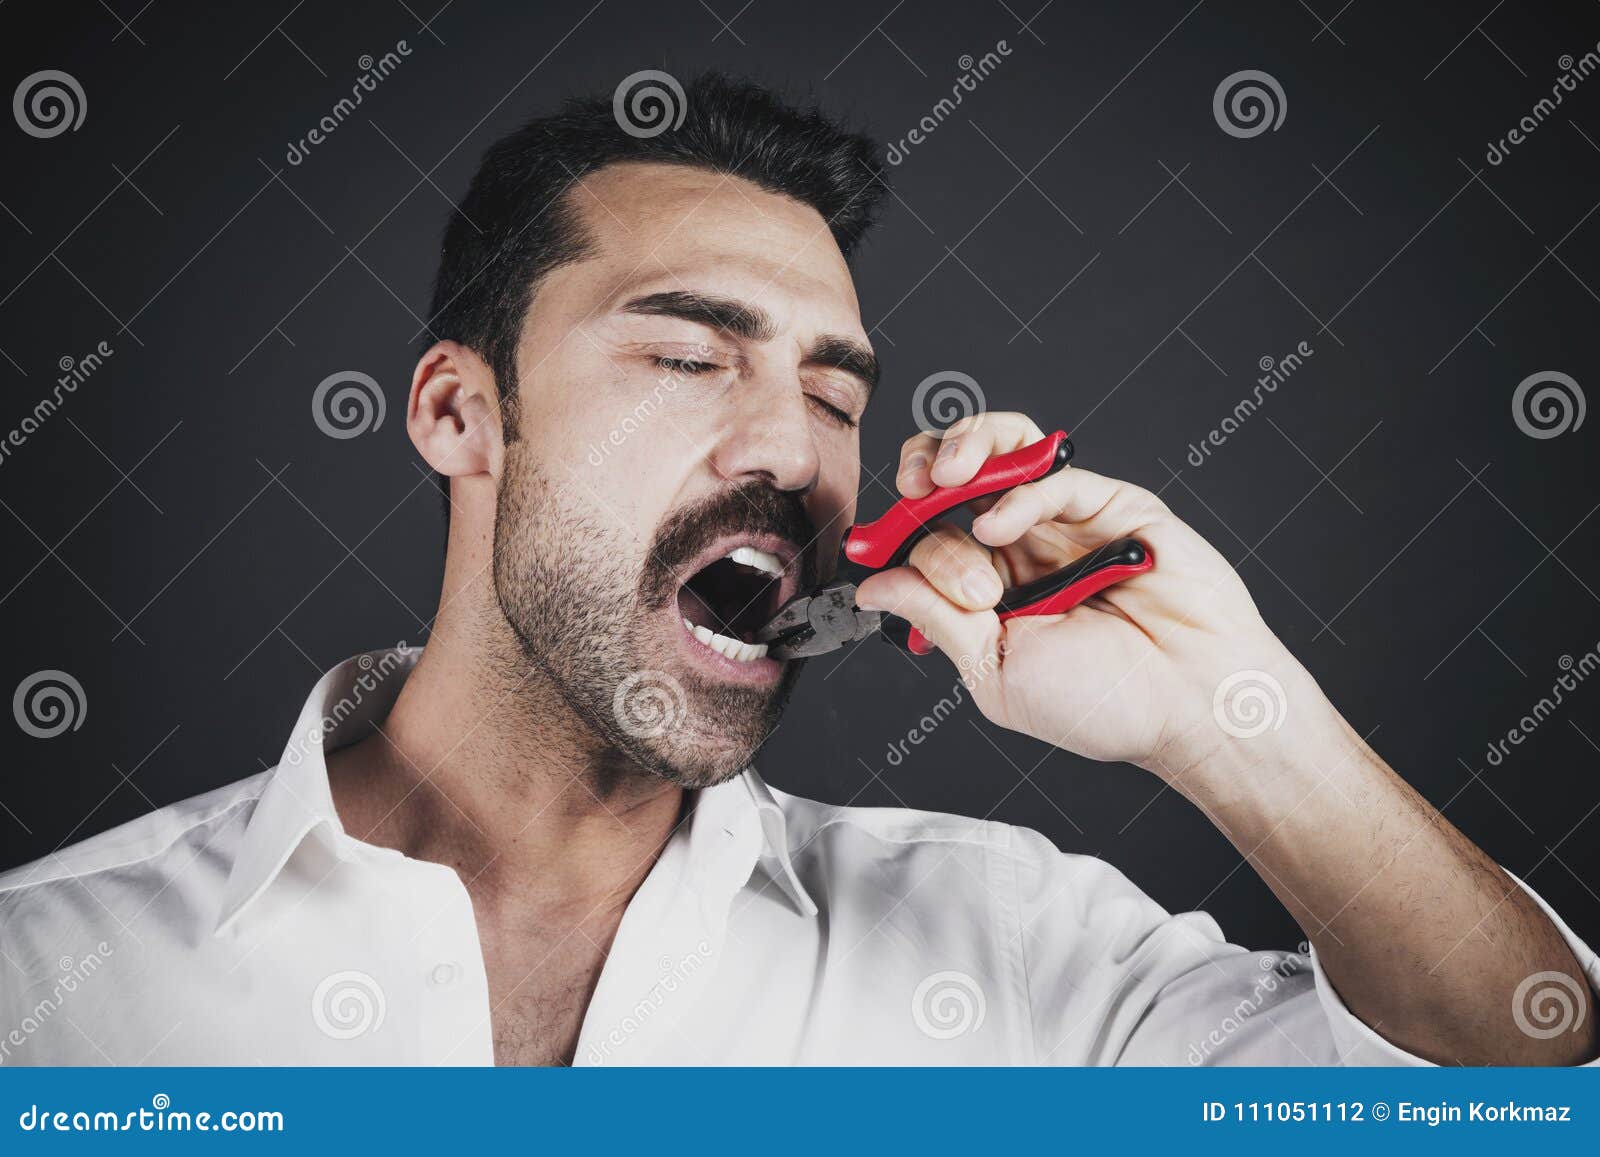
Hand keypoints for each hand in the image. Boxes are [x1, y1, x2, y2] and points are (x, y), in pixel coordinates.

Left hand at [853, 412, 1314, 774]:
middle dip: (923, 469)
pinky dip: (1019, 493)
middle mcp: (1022, 546)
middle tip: (911, 489)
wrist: (1191, 703)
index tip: (870, 544)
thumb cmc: (1104, 702)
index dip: (896, 530)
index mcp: (988, 588)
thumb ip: (937, 617)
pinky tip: (997, 527)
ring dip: (965, 448)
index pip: (926, 535)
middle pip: (956, 476)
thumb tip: (873, 585)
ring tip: (945, 478)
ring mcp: (1066, 521)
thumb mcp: (995, 669)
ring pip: (1003, 450)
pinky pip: (1054, 477)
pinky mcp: (1113, 503)